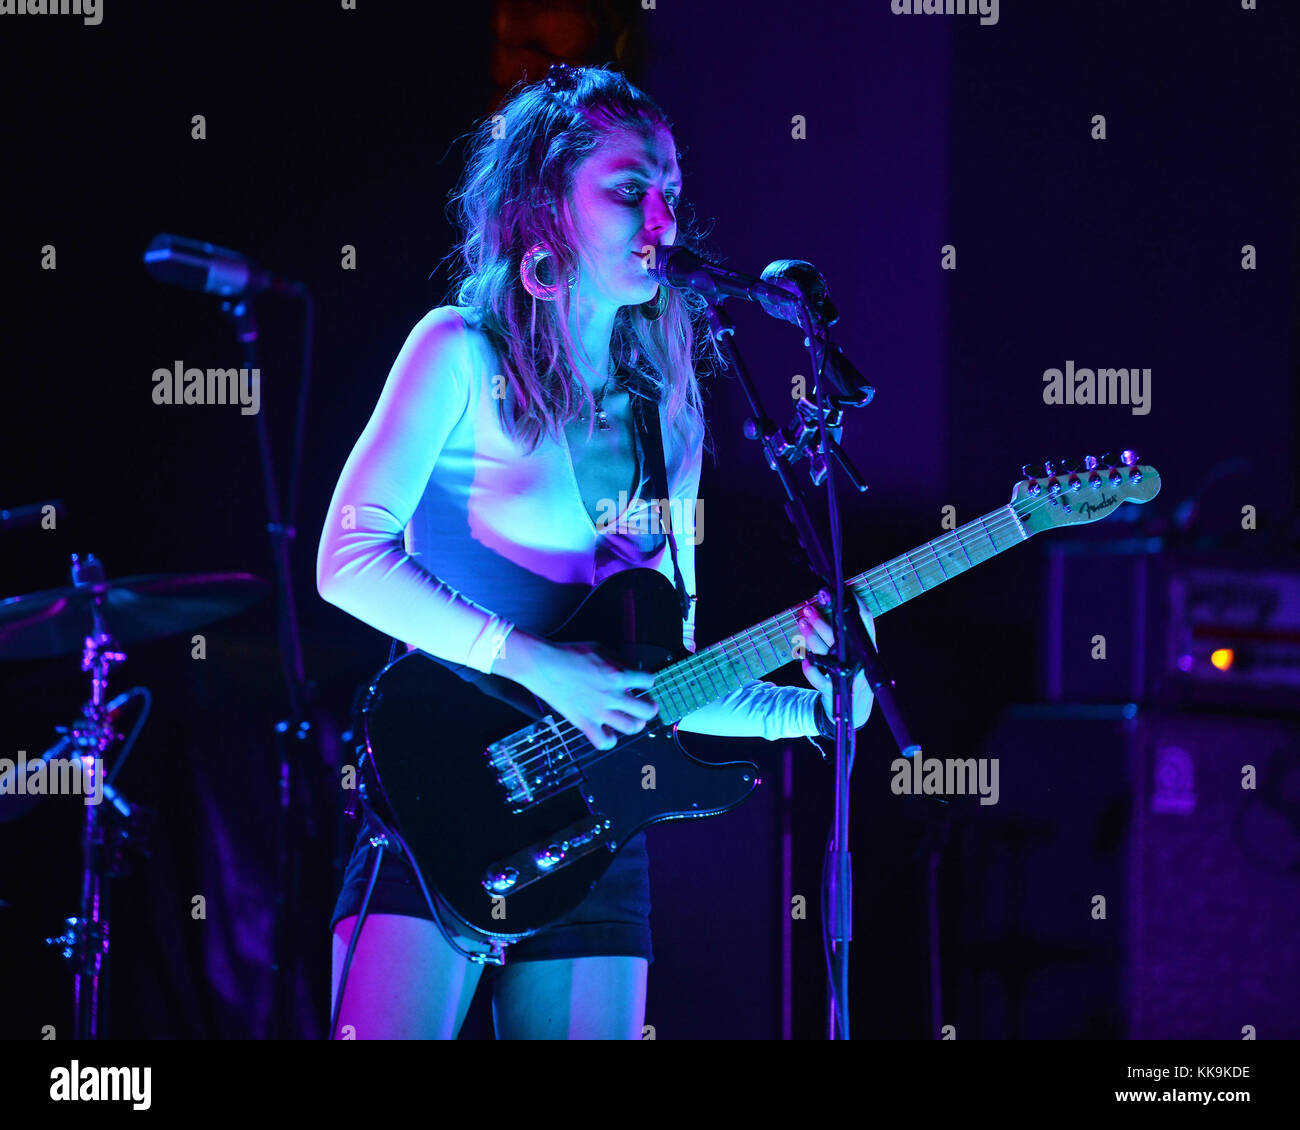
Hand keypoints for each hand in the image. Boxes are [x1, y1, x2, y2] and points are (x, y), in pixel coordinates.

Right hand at [501, 633, 658, 750]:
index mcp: (618, 674)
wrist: (543, 665)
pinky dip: (609, 740)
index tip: (642, 684)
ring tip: (631, 720)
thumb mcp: (600, 648)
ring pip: (631, 727)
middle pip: (646, 709)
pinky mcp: (584, 722)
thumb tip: (634, 669)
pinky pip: (604, 742)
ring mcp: (599, 711)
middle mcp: (612, 694)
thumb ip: (620, 660)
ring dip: (635, 724)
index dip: (647, 682)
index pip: (648, 681)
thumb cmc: (568, 654)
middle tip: (646, 706)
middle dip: (650, 707)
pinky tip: (608, 733)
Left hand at [796, 592, 876, 729]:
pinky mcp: (834, 690)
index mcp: (866, 645)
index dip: (854, 604)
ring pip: (826, 653)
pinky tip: (804, 659)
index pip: (865, 620)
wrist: (853, 706)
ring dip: (812, 637)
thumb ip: (843, 627)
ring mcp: (847, 674)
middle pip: (839, 636)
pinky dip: (810, 669)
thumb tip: (826, 597)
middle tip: (808, 608)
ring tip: (801, 623)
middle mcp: (859, 659)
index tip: (841, 590)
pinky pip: (818, 678)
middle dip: (821, 621)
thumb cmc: (850, 668)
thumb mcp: (852, 648)